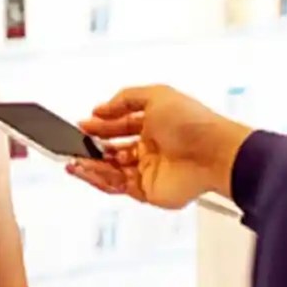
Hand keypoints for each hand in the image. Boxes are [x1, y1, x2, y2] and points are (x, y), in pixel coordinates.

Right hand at [68, 85, 251, 208]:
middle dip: (92, 146)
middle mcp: (152, 149)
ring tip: (73, 159)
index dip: (101, 125)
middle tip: (74, 143)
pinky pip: (117, 186)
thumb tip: (101, 108)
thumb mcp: (157, 95)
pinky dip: (98, 179)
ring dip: (90, 164)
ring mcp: (149, 171)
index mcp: (156, 125)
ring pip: (111, 170)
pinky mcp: (148, 191)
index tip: (84, 124)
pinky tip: (86, 170)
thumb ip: (125, 99)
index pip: (121, 126)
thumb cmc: (193, 123)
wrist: (213, 153)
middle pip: (114, 150)